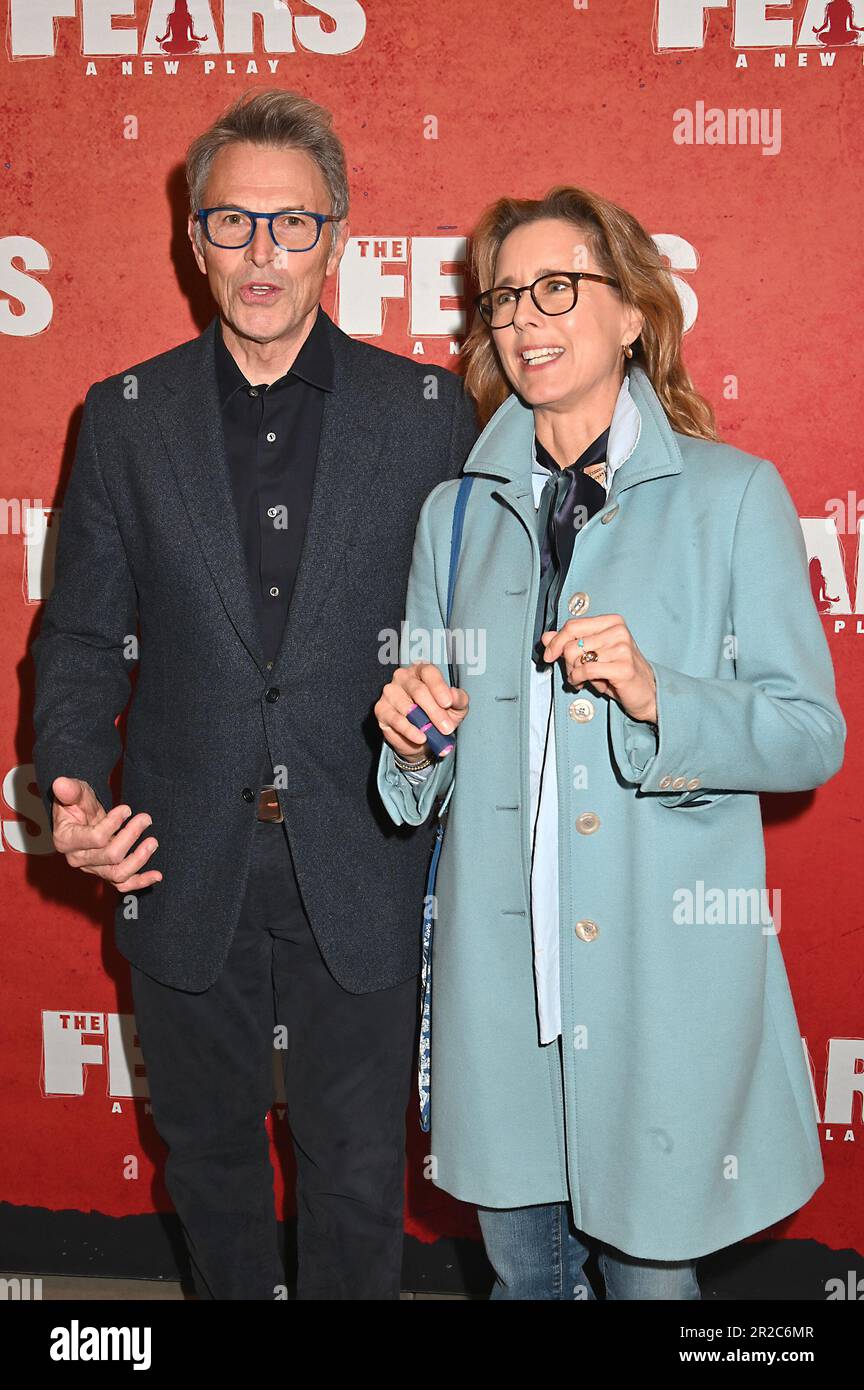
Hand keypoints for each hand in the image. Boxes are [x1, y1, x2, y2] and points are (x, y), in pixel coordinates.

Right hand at [50, 775, 162, 891]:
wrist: (82, 816)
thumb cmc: (78, 803)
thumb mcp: (75, 792)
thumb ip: (69, 790)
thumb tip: (60, 783)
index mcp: (66, 840)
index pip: (96, 838)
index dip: (114, 823)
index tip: (127, 808)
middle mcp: (78, 859)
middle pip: (111, 856)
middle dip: (131, 836)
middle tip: (146, 818)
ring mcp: (93, 869)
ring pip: (118, 874)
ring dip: (139, 859)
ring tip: (153, 842)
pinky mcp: (106, 873)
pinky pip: (123, 885)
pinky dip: (141, 881)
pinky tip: (157, 875)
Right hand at [375, 662, 469, 760]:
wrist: (422, 738)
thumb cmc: (438, 715)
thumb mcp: (456, 708)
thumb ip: (459, 699)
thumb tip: (454, 695)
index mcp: (422, 671)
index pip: (429, 673)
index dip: (439, 687)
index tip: (447, 703)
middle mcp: (403, 677)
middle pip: (418, 691)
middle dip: (434, 711)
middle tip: (447, 727)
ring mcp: (390, 692)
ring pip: (407, 707)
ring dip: (423, 723)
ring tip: (435, 735)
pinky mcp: (381, 709)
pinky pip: (396, 720)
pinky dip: (410, 731)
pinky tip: (421, 737)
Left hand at [540, 614, 657, 723]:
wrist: (647, 693)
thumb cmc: (618, 672)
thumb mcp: (592, 654)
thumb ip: (569, 643)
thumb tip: (545, 637)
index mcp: (612, 622)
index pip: (573, 625)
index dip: (556, 642)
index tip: (548, 656)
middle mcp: (618, 631)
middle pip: (571, 644)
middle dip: (567, 663)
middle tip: (575, 673)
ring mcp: (622, 648)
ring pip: (576, 658)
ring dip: (573, 673)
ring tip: (583, 679)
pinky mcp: (623, 667)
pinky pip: (586, 670)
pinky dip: (578, 679)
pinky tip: (583, 684)